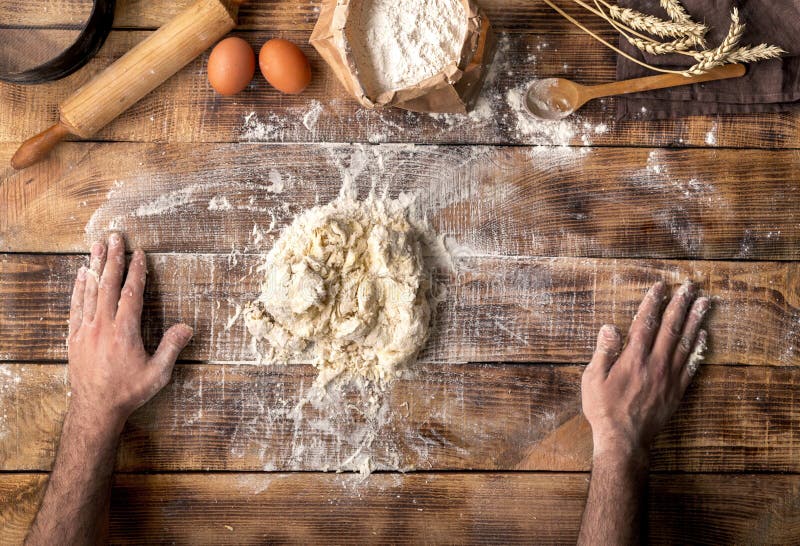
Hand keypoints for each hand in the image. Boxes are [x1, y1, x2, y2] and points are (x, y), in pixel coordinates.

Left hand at [67, 233, 192, 431]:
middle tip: (115, 237)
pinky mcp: (74, 337)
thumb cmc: (128, 392)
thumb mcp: (157, 373)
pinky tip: (80, 274)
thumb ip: (172, 347)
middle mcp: (102, 326)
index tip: (140, 254)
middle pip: (107, 284)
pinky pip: (76, 306)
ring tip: (97, 246)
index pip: (131, 294)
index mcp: (124, 332)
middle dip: (113, 258)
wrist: (95, 409)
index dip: (136, 272)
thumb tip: (187, 327)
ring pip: (90, 291)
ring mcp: (85, 330)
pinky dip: (78, 288)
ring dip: (94, 266)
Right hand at [582, 281, 708, 461]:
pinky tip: (704, 335)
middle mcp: (654, 364)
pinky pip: (691, 365)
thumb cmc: (604, 410)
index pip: (645, 323)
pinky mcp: (677, 390)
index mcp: (633, 358)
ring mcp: (669, 377)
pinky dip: (699, 348)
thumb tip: (610, 327)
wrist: (624, 440)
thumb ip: (604, 352)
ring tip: (704, 302)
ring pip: (685, 342)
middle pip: (670, 327)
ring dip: (695, 320)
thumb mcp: (592, 379)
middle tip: (689, 286)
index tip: (660, 286)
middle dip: (680, 304)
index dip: (653, 302)